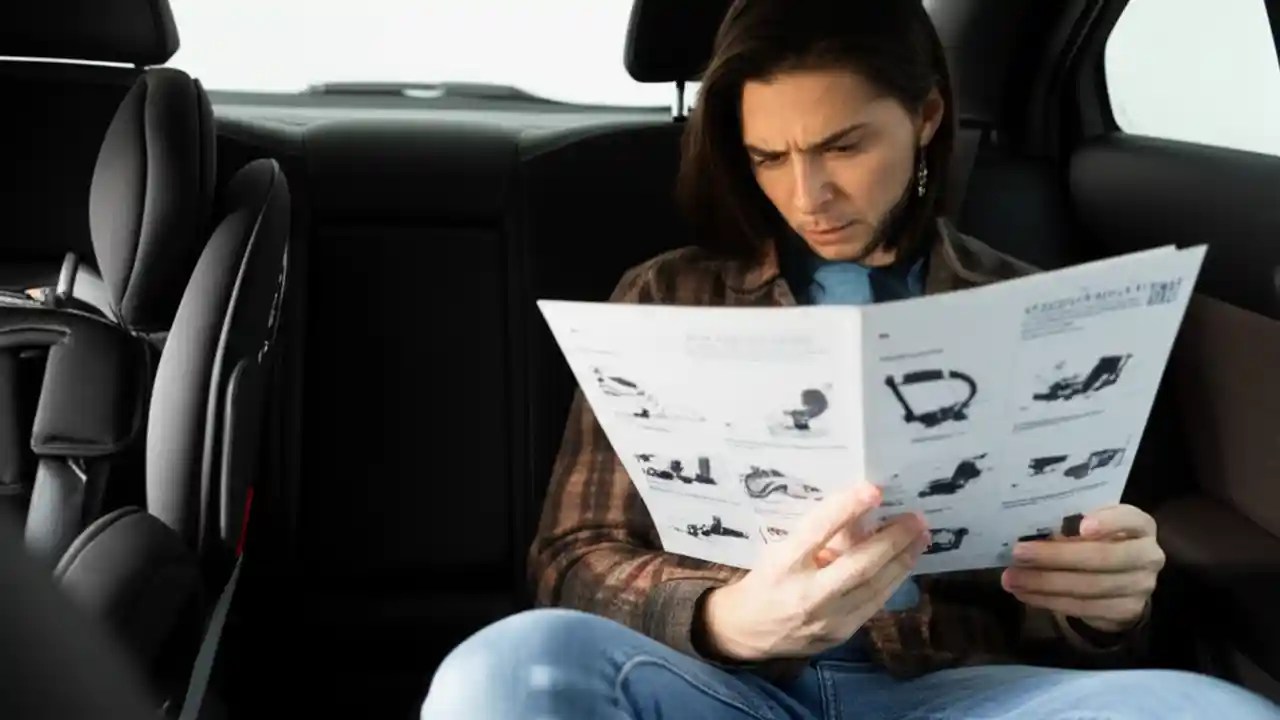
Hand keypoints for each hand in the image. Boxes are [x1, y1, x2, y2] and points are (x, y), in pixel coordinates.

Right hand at [700, 484, 929, 661]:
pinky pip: (873, 604)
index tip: (874, 490)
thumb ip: (819, 537)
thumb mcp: (781, 550)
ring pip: (875, 587)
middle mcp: (806, 594)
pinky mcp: (841, 634)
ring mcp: (826, 619)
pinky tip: (905, 563)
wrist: (748, 630)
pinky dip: (892, 580)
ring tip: (921, 537)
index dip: (847, 509)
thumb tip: (861, 514)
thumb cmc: (766, 579)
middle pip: (858, 564)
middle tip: (916, 518)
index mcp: (783, 565)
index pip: (818, 531)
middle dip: (892, 540)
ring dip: (902, 560)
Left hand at [1002, 504, 1164, 632]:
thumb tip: (1029, 532)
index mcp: (1141, 526)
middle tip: (1018, 554)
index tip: (1081, 526)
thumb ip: (1072, 524)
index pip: (1130, 519)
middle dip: (1055, 556)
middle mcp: (1148, 555)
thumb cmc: (1100, 542)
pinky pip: (1083, 607)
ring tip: (1011, 578)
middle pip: (1101, 557)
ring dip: (1044, 583)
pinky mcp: (1126, 611)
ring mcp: (1141, 586)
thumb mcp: (1093, 526)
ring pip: (1088, 586)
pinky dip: (1049, 600)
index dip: (1108, 522)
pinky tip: (1025, 593)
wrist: (1123, 582)